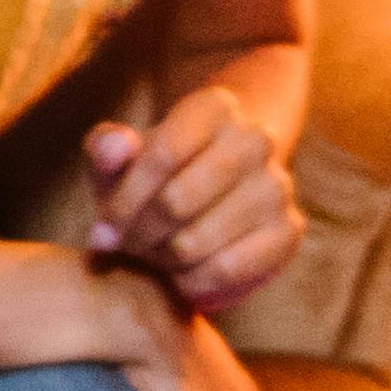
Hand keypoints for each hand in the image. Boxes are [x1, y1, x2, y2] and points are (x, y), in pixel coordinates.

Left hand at [81, 88, 302, 312]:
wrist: (202, 207)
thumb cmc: (148, 181)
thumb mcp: (117, 162)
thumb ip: (106, 148)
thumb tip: (117, 146)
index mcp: (215, 107)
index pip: (161, 155)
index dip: (123, 201)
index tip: (101, 232)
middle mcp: (255, 139)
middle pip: (177, 200)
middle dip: (140, 233)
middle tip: (127, 247)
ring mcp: (278, 185)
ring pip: (198, 240)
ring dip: (163, 260)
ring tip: (153, 258)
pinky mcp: (289, 230)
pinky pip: (229, 269)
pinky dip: (194, 283)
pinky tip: (181, 278)